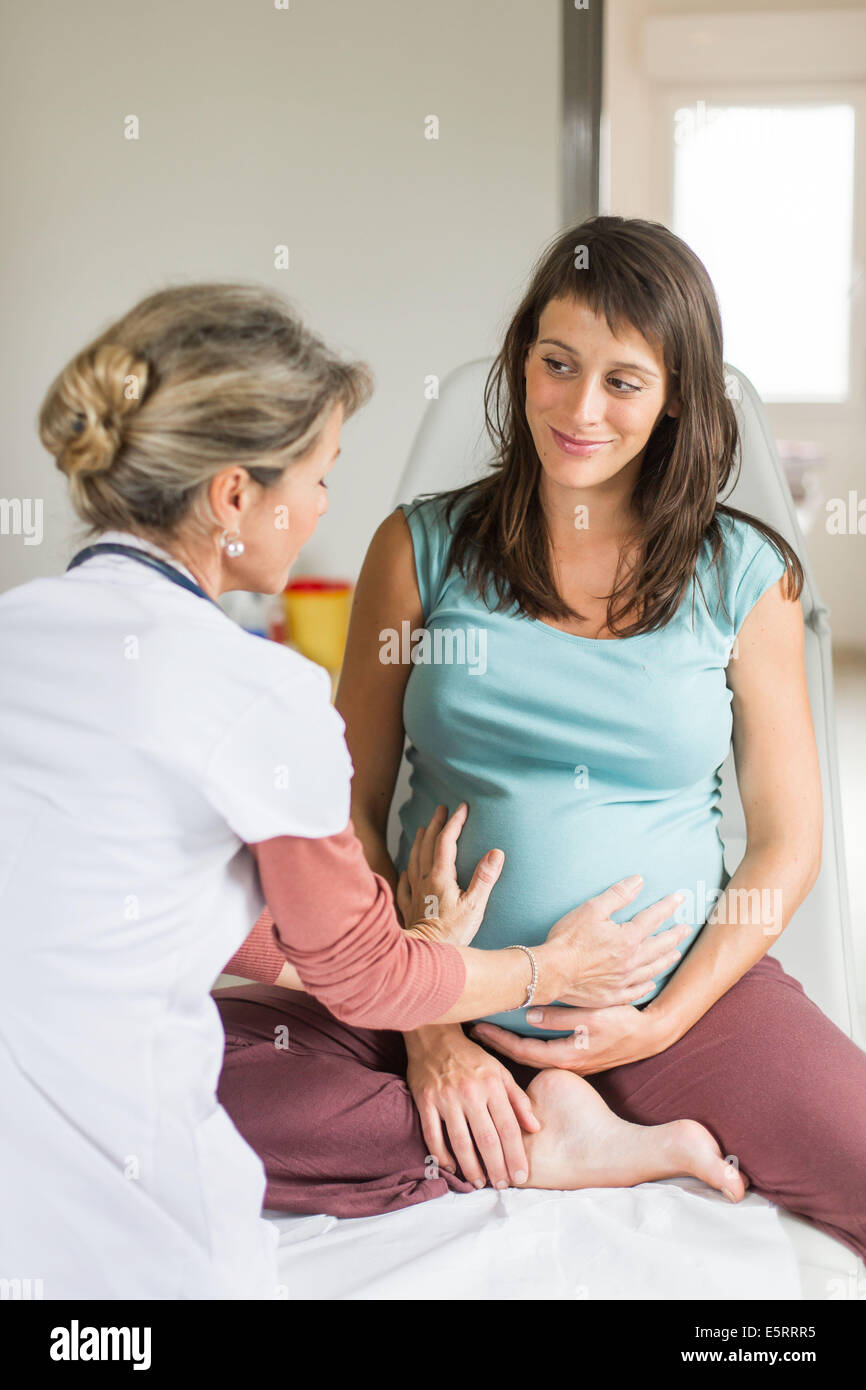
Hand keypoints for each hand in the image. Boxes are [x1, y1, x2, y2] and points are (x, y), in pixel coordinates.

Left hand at [397, 803, 503, 948]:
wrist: (425, 953)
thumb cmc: (452, 932)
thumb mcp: (475, 905)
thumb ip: (485, 878)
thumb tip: (496, 852)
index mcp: (441, 876)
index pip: (447, 841)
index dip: (454, 822)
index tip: (462, 808)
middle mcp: (425, 879)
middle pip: (428, 844)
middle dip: (435, 824)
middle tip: (441, 809)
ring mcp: (415, 892)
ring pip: (414, 859)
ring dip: (419, 841)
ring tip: (421, 829)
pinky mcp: (410, 907)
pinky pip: (405, 884)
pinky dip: (406, 872)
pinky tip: (406, 871)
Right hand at [404, 1026, 538, 1188]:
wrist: (434, 1036)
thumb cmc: (471, 1057)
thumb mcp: (500, 1071)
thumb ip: (519, 1100)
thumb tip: (535, 1128)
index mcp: (492, 1085)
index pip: (508, 1128)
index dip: (516, 1155)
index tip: (521, 1176)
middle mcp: (470, 1092)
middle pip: (486, 1139)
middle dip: (496, 1168)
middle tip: (502, 1186)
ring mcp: (445, 1098)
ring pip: (460, 1142)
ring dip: (471, 1168)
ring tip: (479, 1183)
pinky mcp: (425, 1101)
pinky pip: (433, 1135)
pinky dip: (441, 1155)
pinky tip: (452, 1167)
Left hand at [471, 1002, 668, 1075]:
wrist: (650, 1034)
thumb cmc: (624, 1022)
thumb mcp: (593, 1016)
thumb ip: (560, 1017)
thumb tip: (528, 1013)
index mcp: (565, 1056)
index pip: (521, 1050)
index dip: (497, 1039)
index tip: (476, 1026)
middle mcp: (564, 1065)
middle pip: (520, 1056)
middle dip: (495, 1044)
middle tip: (470, 1030)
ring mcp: (570, 1064)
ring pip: (529, 1057)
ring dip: (507, 1045)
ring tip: (485, 1032)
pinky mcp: (574, 1059)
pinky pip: (540, 1054)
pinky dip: (523, 1046)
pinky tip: (513, 1036)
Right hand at [541, 876, 690, 1007]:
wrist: (552, 972)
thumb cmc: (568, 939)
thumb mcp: (592, 909)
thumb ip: (618, 895)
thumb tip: (638, 881)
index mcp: (628, 938)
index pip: (653, 918)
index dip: (667, 906)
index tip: (680, 898)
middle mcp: (631, 961)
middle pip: (659, 946)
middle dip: (674, 935)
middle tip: (686, 929)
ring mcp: (624, 981)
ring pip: (653, 969)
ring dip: (666, 959)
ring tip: (676, 953)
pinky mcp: (613, 995)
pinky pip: (637, 991)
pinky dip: (647, 985)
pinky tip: (651, 983)